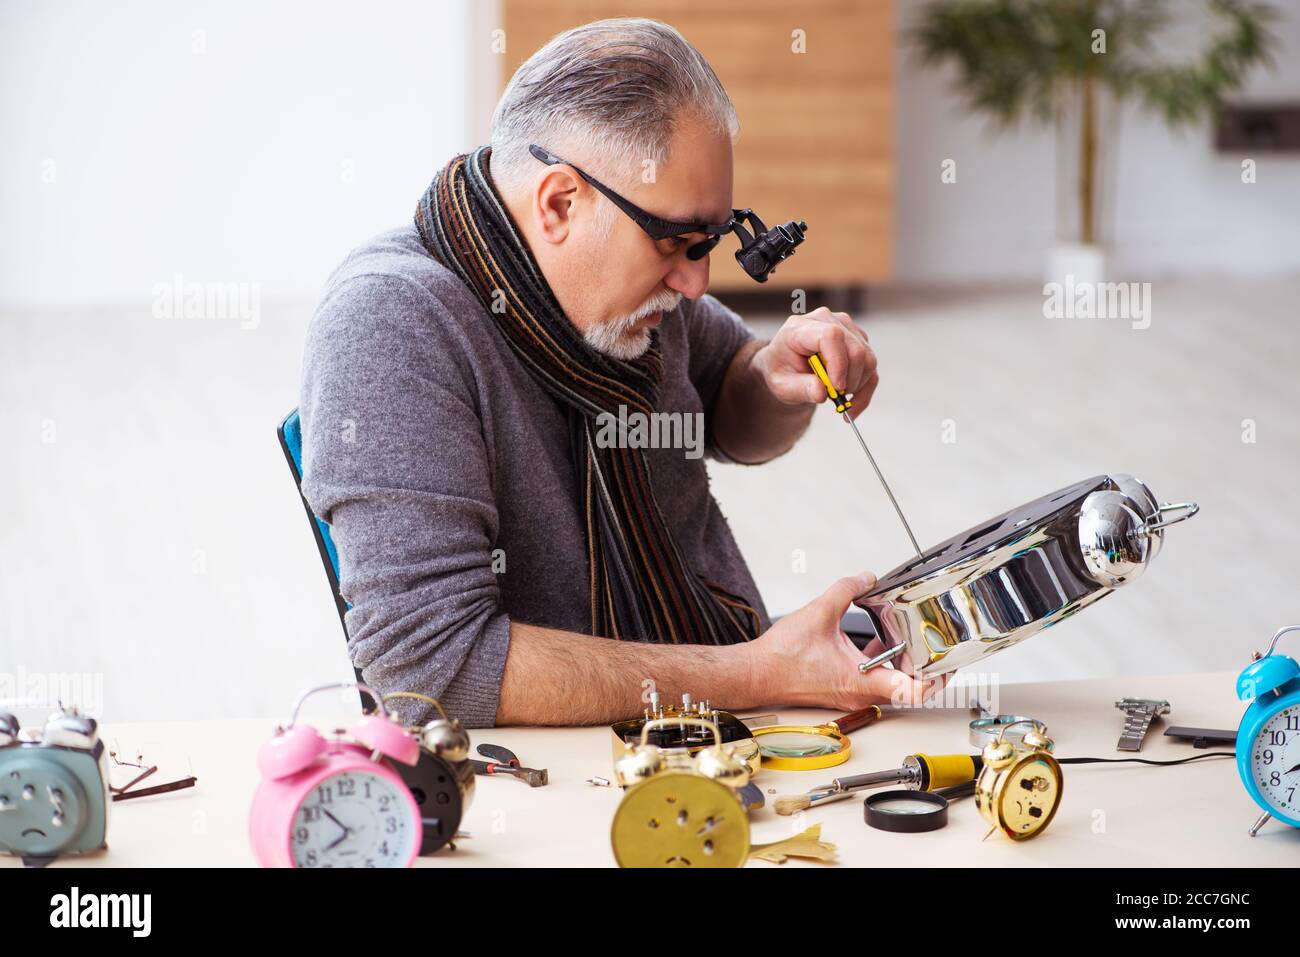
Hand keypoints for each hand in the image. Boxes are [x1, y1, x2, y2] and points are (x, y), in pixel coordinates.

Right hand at [743, 570, 947, 710]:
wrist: (756, 673)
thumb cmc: (782, 658)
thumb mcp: (819, 612)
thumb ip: (846, 589)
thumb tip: (865, 577)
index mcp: (862, 680)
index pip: (914, 690)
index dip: (937, 679)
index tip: (948, 664)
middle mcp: (861, 692)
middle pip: (908, 687)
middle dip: (924, 666)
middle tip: (936, 647)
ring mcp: (851, 693)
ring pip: (889, 683)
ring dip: (900, 663)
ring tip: (910, 640)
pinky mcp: (842, 689)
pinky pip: (872, 679)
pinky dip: (879, 661)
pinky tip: (874, 640)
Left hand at [751, 307, 878, 420]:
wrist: (788, 366)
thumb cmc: (782, 371)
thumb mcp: (781, 385)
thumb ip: (799, 389)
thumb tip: (821, 393)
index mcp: (801, 327)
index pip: (831, 335)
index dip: (838, 363)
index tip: (836, 388)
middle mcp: (826, 320)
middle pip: (855, 348)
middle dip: (849, 380)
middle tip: (835, 399)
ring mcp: (845, 327)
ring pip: (867, 358)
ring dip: (857, 385)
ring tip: (838, 399)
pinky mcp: (858, 339)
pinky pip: (871, 366)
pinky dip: (864, 388)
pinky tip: (852, 404)